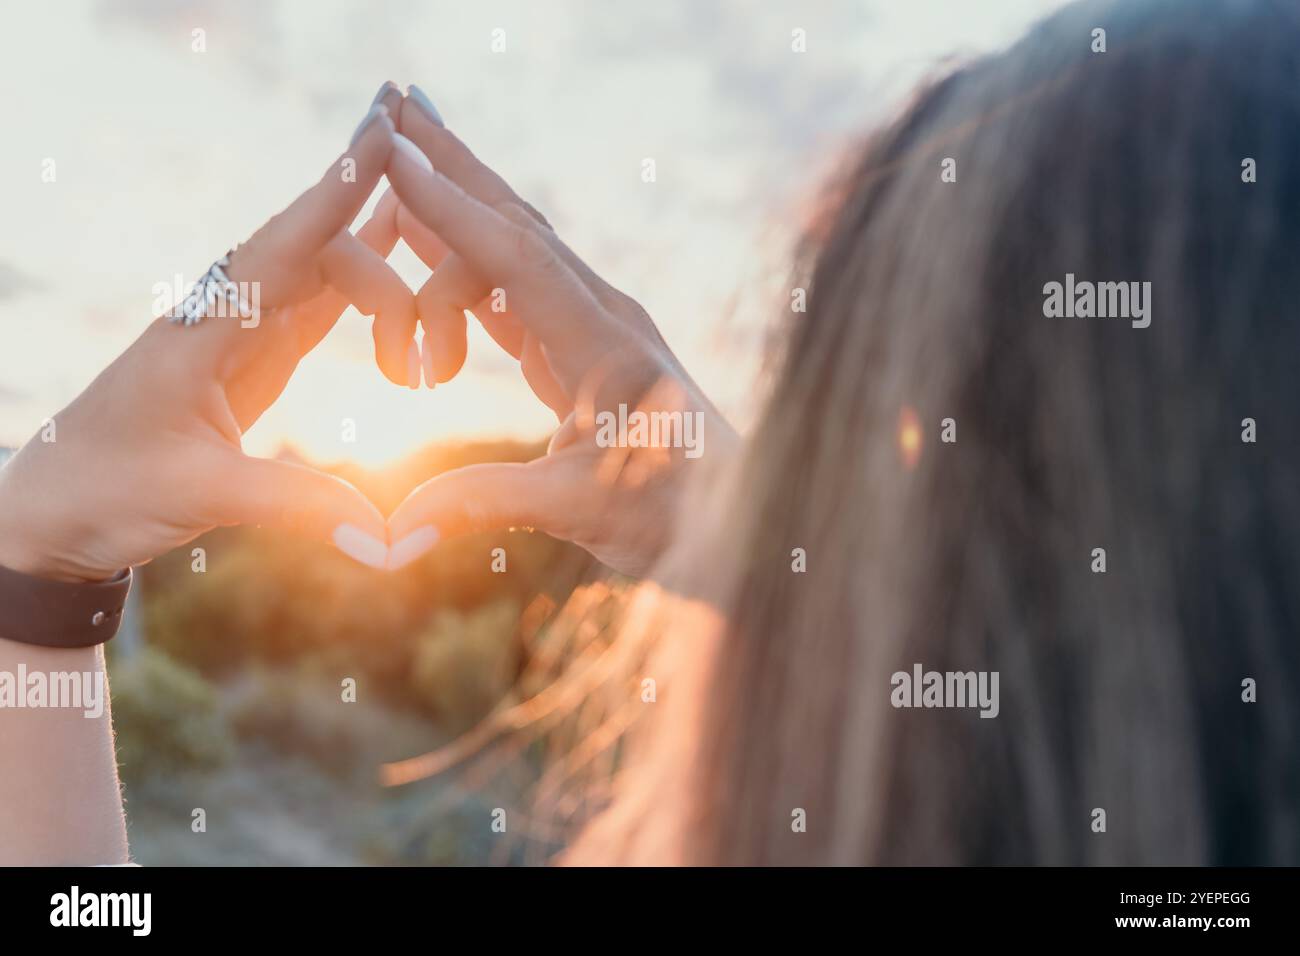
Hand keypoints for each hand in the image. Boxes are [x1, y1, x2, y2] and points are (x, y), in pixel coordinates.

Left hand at [0, 87, 415, 581]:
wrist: (55, 512)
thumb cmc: (106, 492)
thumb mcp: (199, 494)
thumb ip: (296, 503)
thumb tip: (384, 537)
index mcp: (203, 331)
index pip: (283, 248)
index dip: (336, 194)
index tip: (383, 136)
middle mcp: (222, 319)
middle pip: (316, 257)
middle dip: (382, 271)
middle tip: (425, 343)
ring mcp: (236, 338)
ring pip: (316, 275)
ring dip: (372, 260)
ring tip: (423, 220)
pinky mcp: (248, 364)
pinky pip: (312, 310)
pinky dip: (357, 292)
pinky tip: (384, 274)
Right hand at [382, 95, 736, 575]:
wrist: (738, 525)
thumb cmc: (677, 515)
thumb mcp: (583, 508)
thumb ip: (488, 501)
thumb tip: (398, 525)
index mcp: (604, 342)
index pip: (514, 256)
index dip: (450, 207)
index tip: (394, 153)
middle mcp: (601, 317)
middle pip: (515, 223)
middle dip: (453, 162)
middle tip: (394, 100)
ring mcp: (594, 331)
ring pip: (514, 250)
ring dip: (457, 205)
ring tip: (402, 157)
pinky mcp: (585, 355)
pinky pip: (516, 293)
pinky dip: (468, 267)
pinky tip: (438, 252)